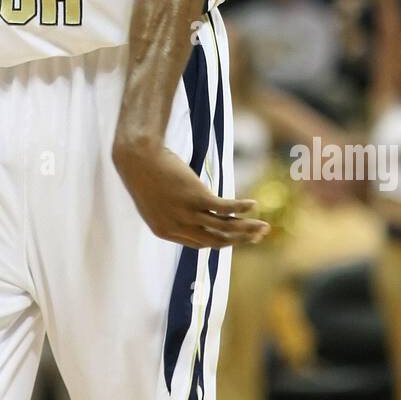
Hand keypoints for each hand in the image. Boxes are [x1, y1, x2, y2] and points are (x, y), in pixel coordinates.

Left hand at [112, 137, 269, 248]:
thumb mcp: (153, 199)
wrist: (136, 156)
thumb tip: (185, 209)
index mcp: (165, 231)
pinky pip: (225, 208)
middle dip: (240, 240)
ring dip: (247, 229)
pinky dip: (241, 208)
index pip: (200, 243)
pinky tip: (253, 204)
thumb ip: (169, 211)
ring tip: (264, 227)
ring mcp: (187, 213)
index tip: (236, 237)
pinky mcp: (196, 197)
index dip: (221, 241)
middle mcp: (177, 227)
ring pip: (224, 228)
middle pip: (216, 241)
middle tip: (258, 237)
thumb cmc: (143, 172)